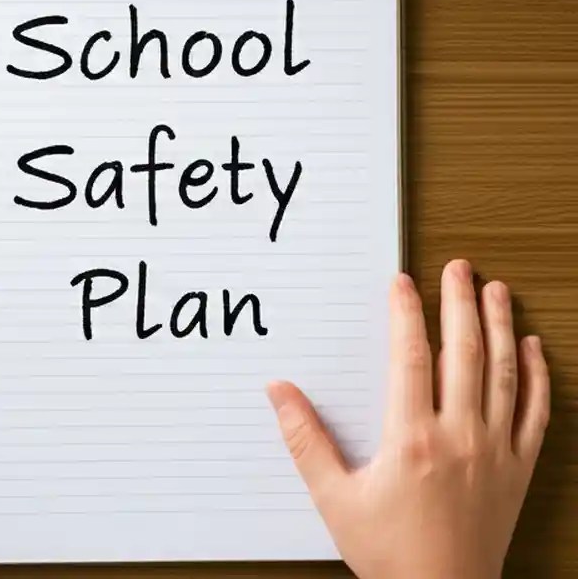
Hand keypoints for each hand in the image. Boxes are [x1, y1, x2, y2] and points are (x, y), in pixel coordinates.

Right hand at [268, 260, 549, 578]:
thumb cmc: (387, 552)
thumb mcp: (333, 498)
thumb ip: (304, 440)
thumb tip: (279, 391)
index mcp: (412, 438)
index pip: (412, 357)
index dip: (407, 313)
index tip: (402, 282)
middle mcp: (460, 436)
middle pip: (465, 353)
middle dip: (461, 303)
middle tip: (459, 267)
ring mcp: (496, 450)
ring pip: (505, 373)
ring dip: (502, 326)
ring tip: (496, 290)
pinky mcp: (519, 468)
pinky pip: (536, 412)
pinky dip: (538, 377)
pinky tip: (535, 348)